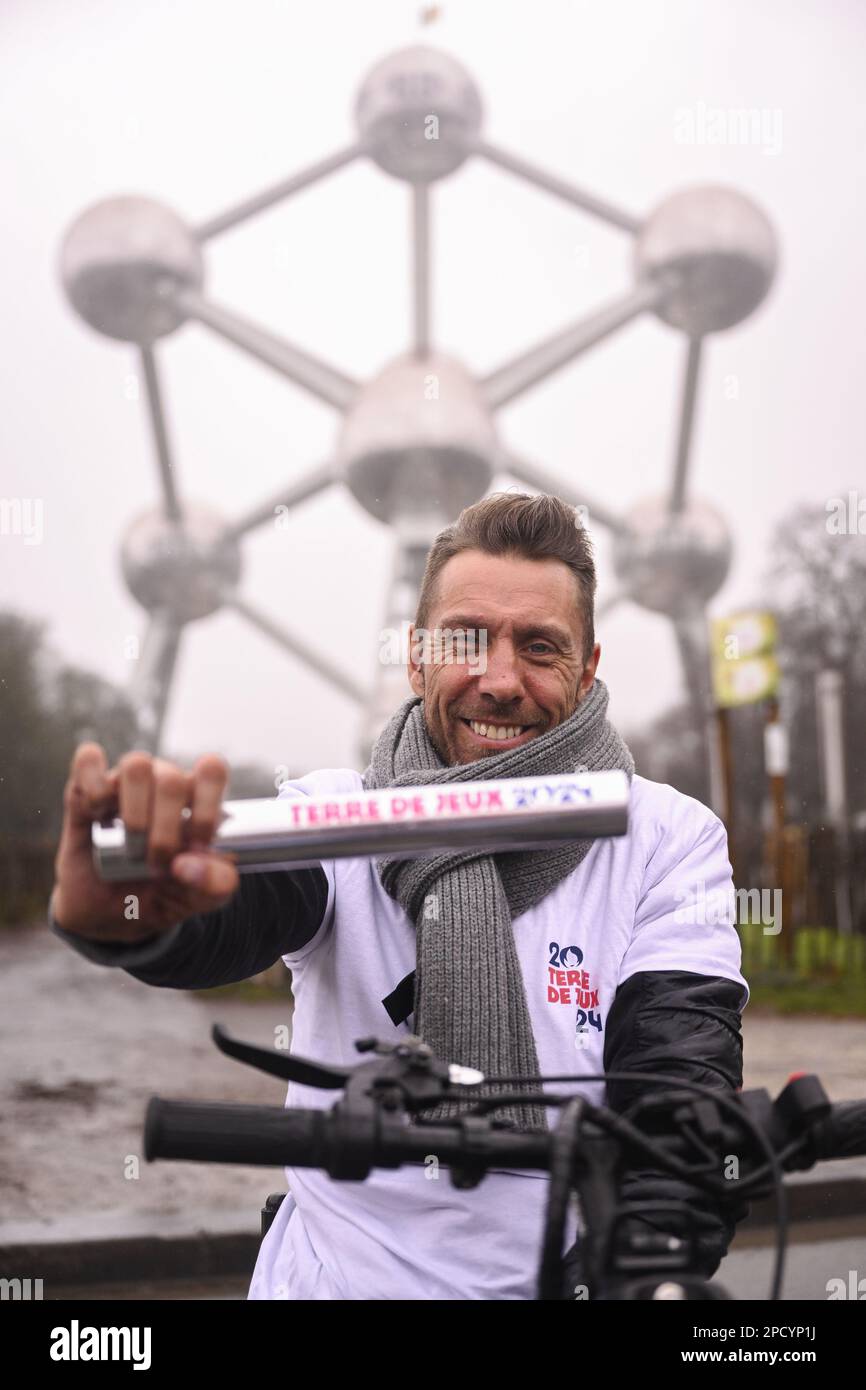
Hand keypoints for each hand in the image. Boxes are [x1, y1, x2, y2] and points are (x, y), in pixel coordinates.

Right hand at [51, 743, 239, 942]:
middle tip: (157, 865)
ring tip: (130, 849)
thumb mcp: (200, 898)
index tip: (196, 847)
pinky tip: (96, 817)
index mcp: (197, 798)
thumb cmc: (161, 894)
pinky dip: (94, 791)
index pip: (212, 770)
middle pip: (172, 780)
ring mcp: (124, 781)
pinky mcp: (84, 787)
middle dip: (165, 833)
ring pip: (136, 764)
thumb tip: (188, 863)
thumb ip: (217, 883)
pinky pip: (88, 759)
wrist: (109, 917)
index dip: (206, 810)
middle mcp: (162, 781)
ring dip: (134, 815)